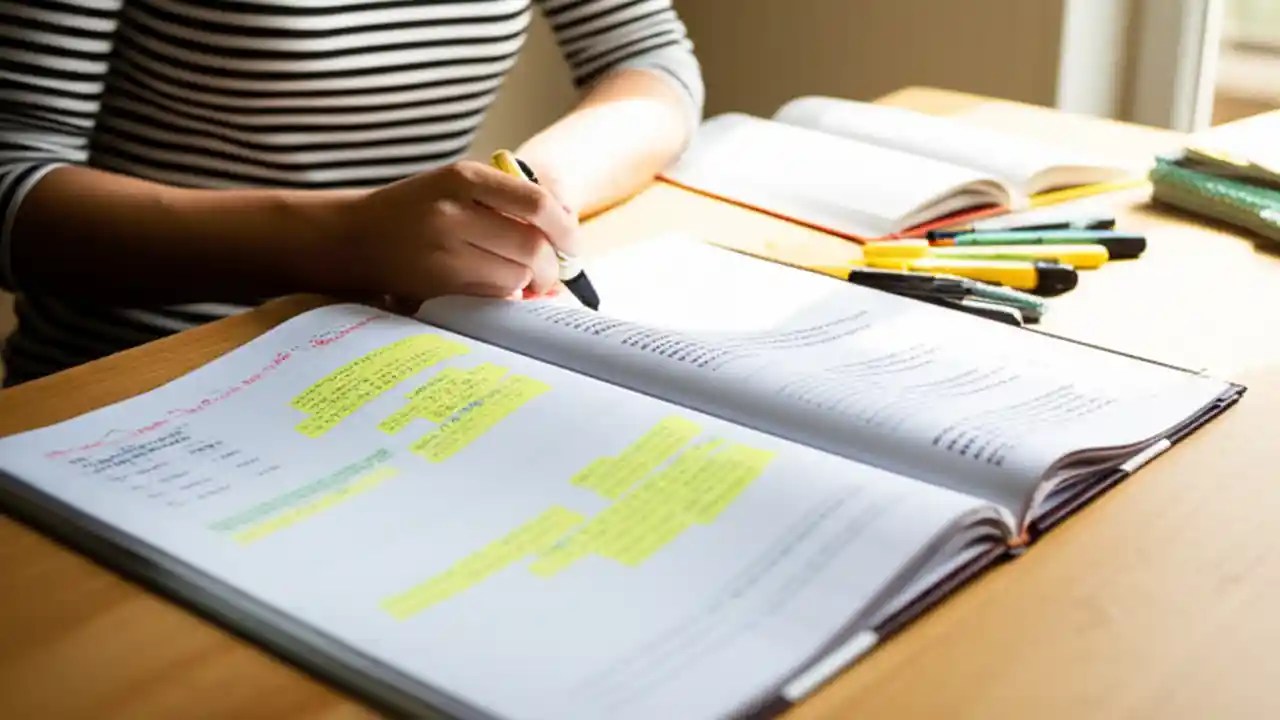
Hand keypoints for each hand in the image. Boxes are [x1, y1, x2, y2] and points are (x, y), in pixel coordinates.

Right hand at [333, 160, 579, 306]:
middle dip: (549, 265)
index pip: (536, 203)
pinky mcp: (437, 286)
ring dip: (526, 282)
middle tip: (550, 270)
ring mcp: (443, 252)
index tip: (571, 241)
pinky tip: (494, 286)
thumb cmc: (415, 209)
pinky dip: (503, 295)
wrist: (353, 237)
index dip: (565, 228)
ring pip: (514, 276)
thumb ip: (506, 199)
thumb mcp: (454, 185)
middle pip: (531, 247)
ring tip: (518, 277)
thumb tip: (566, 231)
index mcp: (462, 178)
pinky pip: (491, 297)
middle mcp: (452, 213)